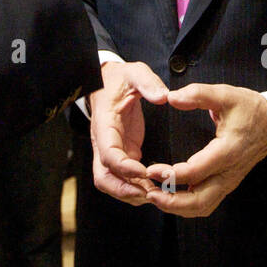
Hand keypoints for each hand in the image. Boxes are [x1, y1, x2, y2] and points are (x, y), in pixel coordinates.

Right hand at [87, 61, 168, 204]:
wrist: (106, 79)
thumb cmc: (119, 77)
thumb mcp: (134, 72)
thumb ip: (148, 82)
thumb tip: (163, 97)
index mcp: (105, 124)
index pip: (108, 154)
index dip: (125, 168)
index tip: (145, 172)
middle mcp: (104, 142)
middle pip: (103, 177)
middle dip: (125, 190)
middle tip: (151, 193)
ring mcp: (112, 150)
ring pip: (111, 182)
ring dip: (131, 193)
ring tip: (156, 194)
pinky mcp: (123, 151)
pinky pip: (123, 177)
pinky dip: (136, 187)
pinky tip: (156, 188)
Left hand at [144, 84, 266, 217]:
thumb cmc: (249, 109)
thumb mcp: (226, 94)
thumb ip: (198, 94)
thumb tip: (171, 98)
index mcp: (228, 150)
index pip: (197, 171)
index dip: (172, 174)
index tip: (151, 170)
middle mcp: (228, 172)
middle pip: (200, 201)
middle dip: (172, 201)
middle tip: (150, 193)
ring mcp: (228, 181)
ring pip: (202, 207)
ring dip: (177, 207)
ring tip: (154, 197)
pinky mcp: (225, 184)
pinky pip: (205, 203)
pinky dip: (185, 205)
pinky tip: (168, 196)